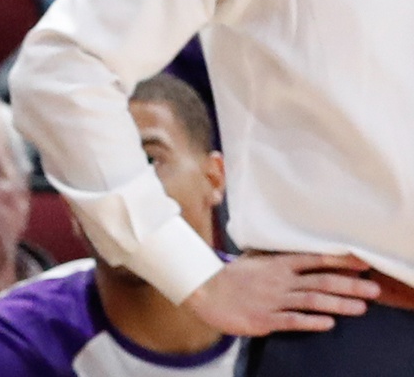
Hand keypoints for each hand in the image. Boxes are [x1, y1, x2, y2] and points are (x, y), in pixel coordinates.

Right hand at [180, 252, 379, 335]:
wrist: (203, 291)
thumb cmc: (231, 277)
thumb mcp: (254, 260)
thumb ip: (276, 258)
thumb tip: (295, 252)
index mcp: (277, 265)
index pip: (314, 259)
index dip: (340, 262)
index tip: (362, 264)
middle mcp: (279, 281)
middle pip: (321, 281)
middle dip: (350, 285)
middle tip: (374, 289)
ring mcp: (272, 300)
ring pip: (312, 300)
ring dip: (339, 304)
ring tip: (361, 307)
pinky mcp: (265, 319)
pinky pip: (292, 320)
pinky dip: (311, 321)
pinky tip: (328, 323)